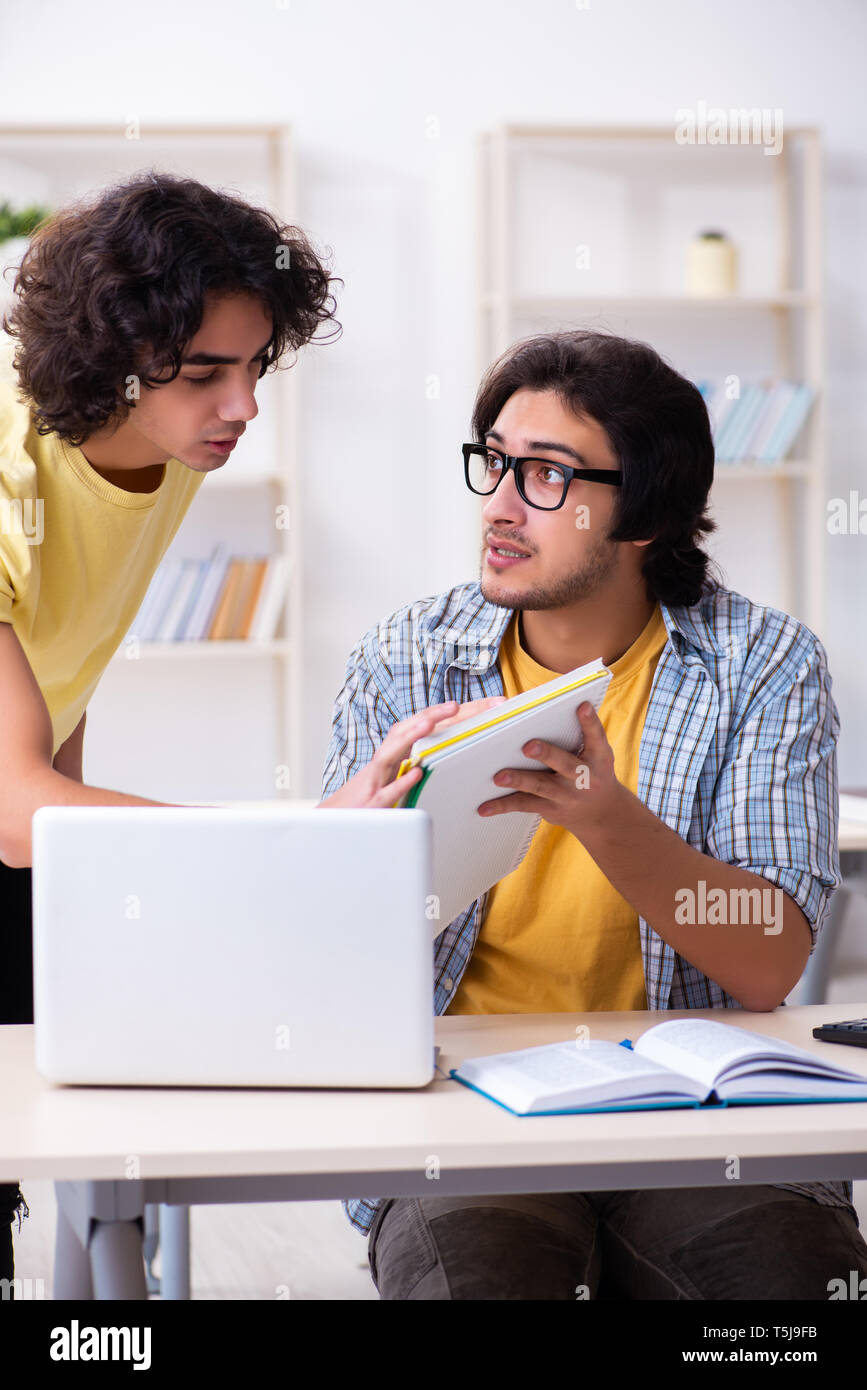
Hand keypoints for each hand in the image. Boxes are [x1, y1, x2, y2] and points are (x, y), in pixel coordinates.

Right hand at [320, 695, 506, 809]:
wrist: (331, 827)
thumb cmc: (363, 804)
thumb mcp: (391, 781)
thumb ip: (414, 767)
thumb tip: (445, 757)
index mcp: (392, 757)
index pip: (420, 728)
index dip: (445, 715)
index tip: (470, 707)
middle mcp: (383, 764)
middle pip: (406, 731)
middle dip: (432, 716)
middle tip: (457, 705)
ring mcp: (374, 782)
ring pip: (389, 752)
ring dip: (409, 736)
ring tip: (430, 722)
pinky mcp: (369, 805)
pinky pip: (386, 792)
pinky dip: (400, 782)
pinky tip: (416, 773)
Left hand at [476, 700, 622, 836]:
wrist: (602, 813)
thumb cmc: (593, 772)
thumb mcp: (597, 754)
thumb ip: (582, 735)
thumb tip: (551, 709)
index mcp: (598, 757)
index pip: (596, 737)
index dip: (590, 721)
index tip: (582, 706)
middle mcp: (584, 777)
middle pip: (564, 764)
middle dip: (547, 754)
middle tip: (528, 746)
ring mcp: (566, 795)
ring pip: (539, 786)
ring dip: (519, 780)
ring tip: (499, 777)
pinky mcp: (549, 808)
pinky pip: (524, 804)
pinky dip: (502, 805)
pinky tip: (484, 807)